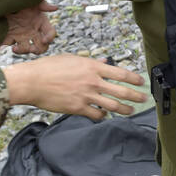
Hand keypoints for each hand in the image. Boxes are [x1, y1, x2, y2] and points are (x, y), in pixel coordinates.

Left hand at [2, 1, 58, 54]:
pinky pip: (8, 45)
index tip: (44, 40)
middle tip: (32, 48)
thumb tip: (56, 8)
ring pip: (26, 49)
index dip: (50, 37)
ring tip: (14, 49)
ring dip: (23, 51)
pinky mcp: (8, 36)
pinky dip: (5, 48)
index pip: (50, 32)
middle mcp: (33, 31)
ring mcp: (21, 35)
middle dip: (38, 50)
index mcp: (40, 21)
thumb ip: (42, 4)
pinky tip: (3, 45)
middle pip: (41, 46)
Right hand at [2, 55, 146, 121]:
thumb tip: (104, 63)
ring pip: (112, 106)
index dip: (134, 79)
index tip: (141, 82)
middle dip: (136, 96)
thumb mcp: (72, 59)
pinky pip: (96, 114)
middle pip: (121, 91)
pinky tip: (104, 115)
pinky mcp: (78, 108)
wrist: (32, 82)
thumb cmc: (49, 68)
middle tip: (143, 99)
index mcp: (93, 67)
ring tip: (130, 111)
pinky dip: (103, 116)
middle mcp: (93, 82)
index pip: (121, 73)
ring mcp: (86, 96)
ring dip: (124, 109)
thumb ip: (90, 63)